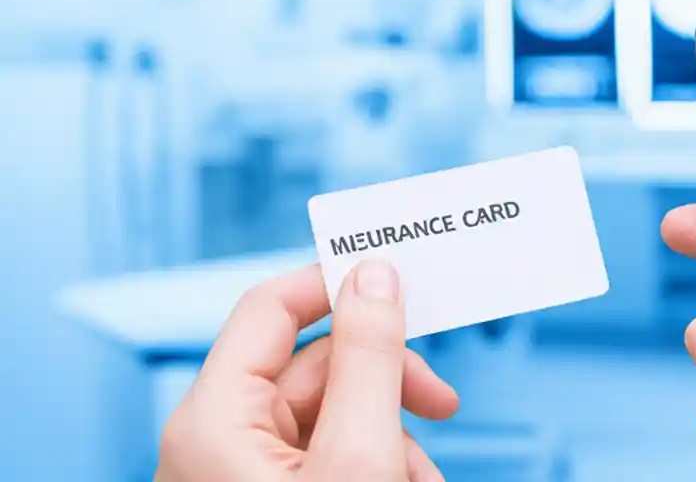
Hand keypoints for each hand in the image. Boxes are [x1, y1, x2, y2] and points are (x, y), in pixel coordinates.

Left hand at [156, 260, 458, 481]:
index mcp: (213, 420)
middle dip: (389, 388)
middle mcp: (216, 441)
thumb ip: (370, 359)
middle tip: (441, 401)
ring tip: (423, 477)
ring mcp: (238, 473)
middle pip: (317, 367)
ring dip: (391, 436)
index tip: (403, 281)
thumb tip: (375, 275)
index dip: (339, 284)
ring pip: (332, 415)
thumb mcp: (360, 455)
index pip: (272, 306)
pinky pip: (325, 455)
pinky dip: (374, 464)